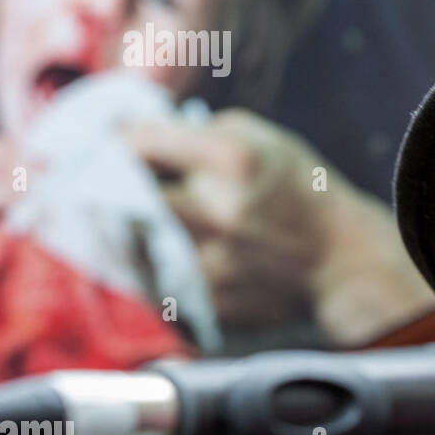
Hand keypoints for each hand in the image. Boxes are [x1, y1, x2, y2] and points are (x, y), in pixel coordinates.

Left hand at [123, 109, 434, 343]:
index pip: (136, 142)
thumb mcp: (261, 137)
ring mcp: (214, 261)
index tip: (106, 144)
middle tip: (94, 182)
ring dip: (114, 230)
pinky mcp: (211, 301)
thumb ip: (194, 132)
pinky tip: (154, 252)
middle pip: (119, 196)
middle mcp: (219, 211)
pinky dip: (144, 265)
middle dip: (100, 186)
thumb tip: (129, 136)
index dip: (110, 140)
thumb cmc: (297, 188)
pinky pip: (152, 281)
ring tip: (118, 218)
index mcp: (233, 159)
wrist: (340, 258)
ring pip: (125, 245)